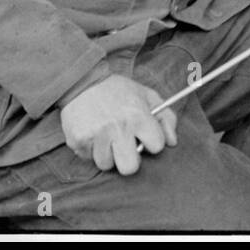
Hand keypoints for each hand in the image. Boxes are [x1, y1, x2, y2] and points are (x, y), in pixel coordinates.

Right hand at [60, 74, 176, 175]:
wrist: (83, 81)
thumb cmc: (119, 91)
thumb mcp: (147, 95)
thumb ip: (166, 117)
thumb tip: (172, 142)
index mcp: (138, 116)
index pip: (156, 146)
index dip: (152, 142)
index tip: (145, 136)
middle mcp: (118, 128)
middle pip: (130, 168)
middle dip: (130, 160)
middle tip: (126, 147)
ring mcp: (96, 135)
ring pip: (106, 165)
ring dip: (108, 154)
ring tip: (107, 137)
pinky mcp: (77, 140)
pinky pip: (87, 157)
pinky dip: (91, 149)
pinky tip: (92, 133)